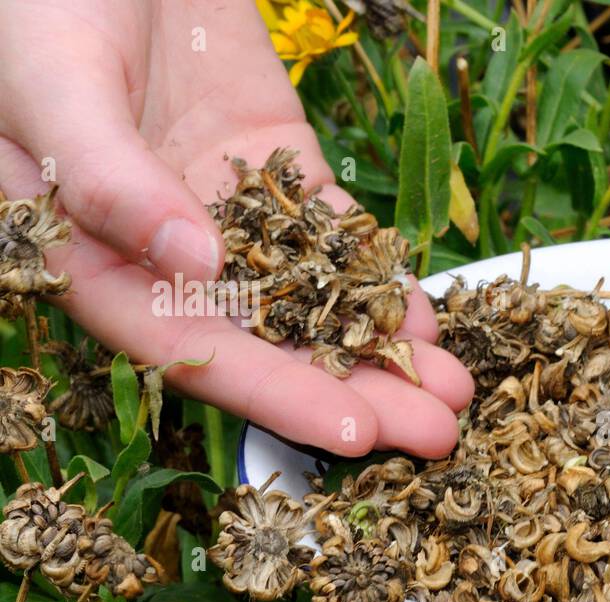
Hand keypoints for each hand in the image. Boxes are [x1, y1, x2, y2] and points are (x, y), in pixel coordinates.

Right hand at [0, 0, 472, 457]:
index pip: (191, 348)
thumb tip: (193, 266)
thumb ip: (109, 178)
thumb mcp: (54, 85)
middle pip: (268, 343)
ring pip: (310, 298)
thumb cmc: (40, 5)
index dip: (276, 397)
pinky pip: (333, 233)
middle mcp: (163, 253)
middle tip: (438, 433)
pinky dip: (379, 274)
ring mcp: (226, 212)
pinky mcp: (273, 167)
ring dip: (381, 348)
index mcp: (92, 256)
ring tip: (454, 390)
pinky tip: (428, 314)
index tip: (354, 435)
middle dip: (355, 392)